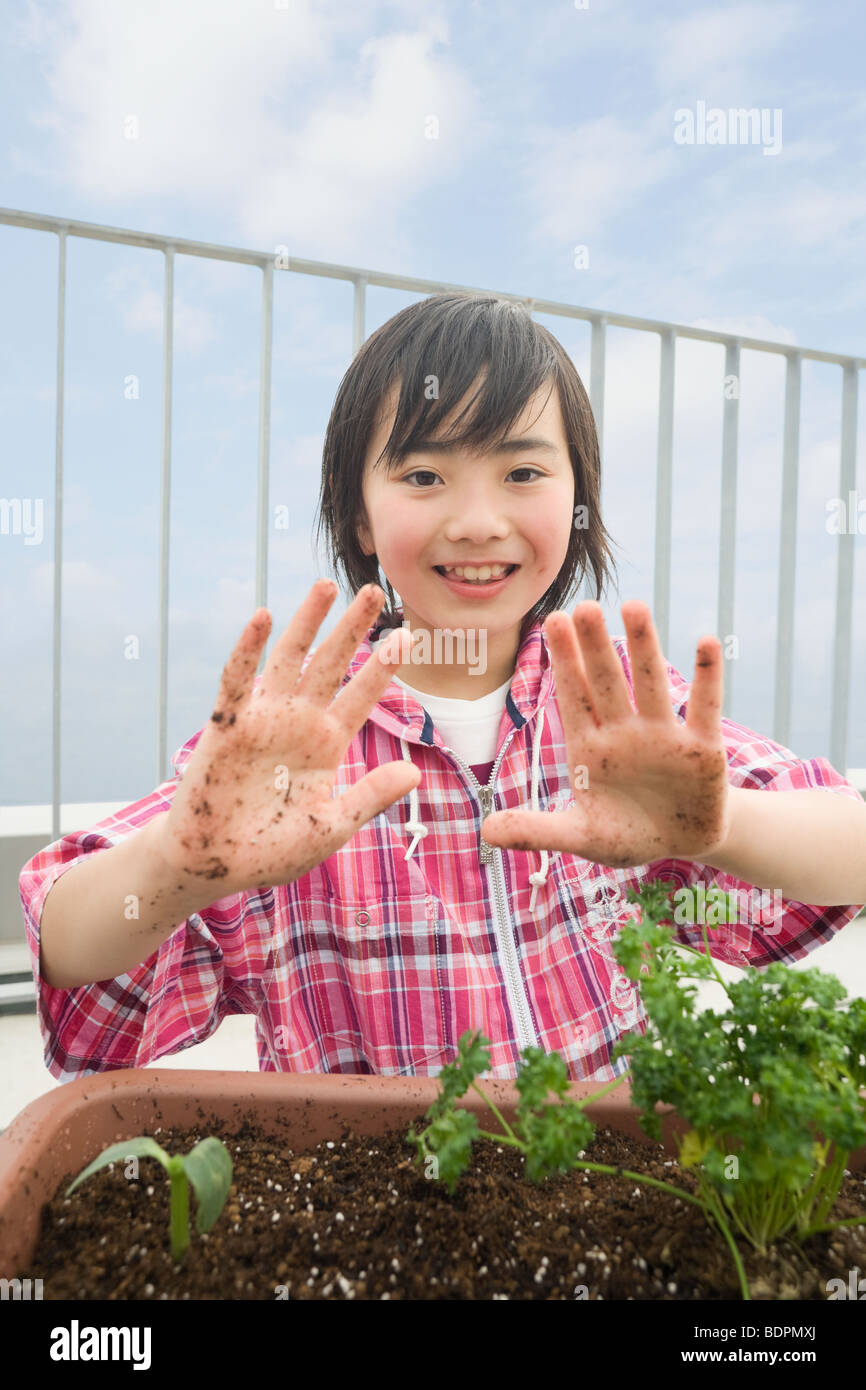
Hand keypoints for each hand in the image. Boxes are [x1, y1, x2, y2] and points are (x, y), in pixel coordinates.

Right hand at [155, 580, 420, 891]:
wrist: (214, 866)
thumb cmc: (271, 849)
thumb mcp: (330, 826)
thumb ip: (369, 797)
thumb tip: (414, 771)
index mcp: (326, 745)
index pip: (361, 696)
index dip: (383, 667)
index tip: (408, 635)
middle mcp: (298, 723)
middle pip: (330, 664)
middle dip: (351, 628)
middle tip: (375, 590)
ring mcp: (262, 720)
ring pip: (289, 661)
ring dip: (306, 623)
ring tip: (325, 586)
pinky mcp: (227, 726)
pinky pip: (237, 680)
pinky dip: (248, 649)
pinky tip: (263, 618)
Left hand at [480, 599, 731, 868]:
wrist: (682, 848)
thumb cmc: (626, 834)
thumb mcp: (582, 836)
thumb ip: (538, 831)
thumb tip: (485, 833)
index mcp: (591, 747)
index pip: (574, 696)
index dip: (565, 661)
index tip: (553, 621)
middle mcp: (625, 732)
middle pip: (607, 681)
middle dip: (595, 647)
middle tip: (584, 606)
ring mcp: (664, 736)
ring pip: (650, 683)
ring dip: (644, 646)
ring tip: (633, 607)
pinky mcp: (703, 749)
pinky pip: (705, 707)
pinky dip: (707, 677)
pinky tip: (707, 642)